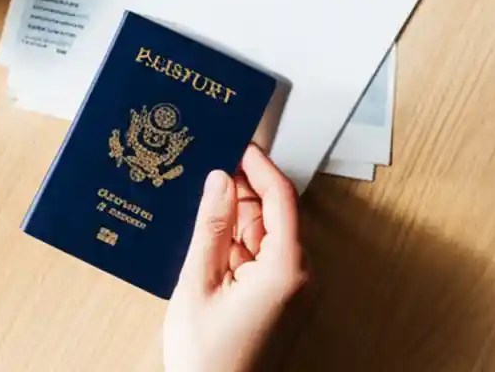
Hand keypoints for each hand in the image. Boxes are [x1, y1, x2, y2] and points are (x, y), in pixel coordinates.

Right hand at [163, 145, 309, 371]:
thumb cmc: (209, 360)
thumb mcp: (198, 282)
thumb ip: (211, 226)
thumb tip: (218, 181)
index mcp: (285, 269)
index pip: (280, 198)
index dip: (259, 166)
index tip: (238, 144)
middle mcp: (298, 277)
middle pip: (272, 215)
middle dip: (240, 192)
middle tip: (205, 172)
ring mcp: (291, 291)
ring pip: (263, 235)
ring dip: (234, 220)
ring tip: (196, 209)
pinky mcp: (280, 301)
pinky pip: (260, 258)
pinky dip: (235, 246)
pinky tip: (205, 242)